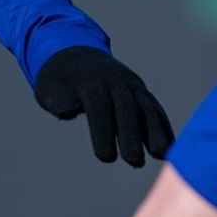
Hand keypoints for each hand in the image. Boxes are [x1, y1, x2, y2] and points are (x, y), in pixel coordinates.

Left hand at [31, 45, 173, 167]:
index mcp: (90, 82)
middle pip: (127, 108)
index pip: (99, 107)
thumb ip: (59, 100)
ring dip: (156, 130)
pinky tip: (168, 149)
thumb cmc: (59, 80)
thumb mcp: (48, 87)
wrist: (77, 54)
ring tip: (161, 155)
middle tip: (134, 162)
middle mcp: (115, 81)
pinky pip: (154, 109)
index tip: (106, 158)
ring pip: (147, 107)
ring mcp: (131, 85)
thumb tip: (70, 109)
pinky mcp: (141, 92)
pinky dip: (163, 127)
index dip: (103, 132)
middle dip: (132, 135)